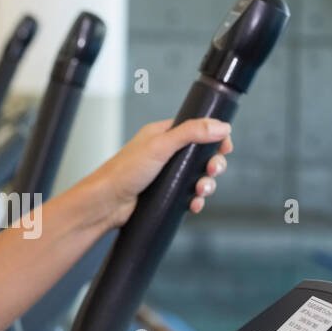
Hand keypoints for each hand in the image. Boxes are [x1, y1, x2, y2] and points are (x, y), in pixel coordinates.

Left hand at [90, 118, 232, 229]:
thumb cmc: (125, 171)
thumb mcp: (160, 146)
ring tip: (200, 191)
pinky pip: (190, 194)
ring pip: (199, 177)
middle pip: (203, 155)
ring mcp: (166, 173)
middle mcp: (166, 152)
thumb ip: (190, 133)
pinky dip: (196, 199)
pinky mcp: (166, 192)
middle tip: (211, 171)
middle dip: (213, 165)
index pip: (197, 129)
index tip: (225, 148)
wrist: (107, 203)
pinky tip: (194, 204)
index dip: (214, 138)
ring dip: (206, 185)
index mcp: (163, 134)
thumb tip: (220, 125)